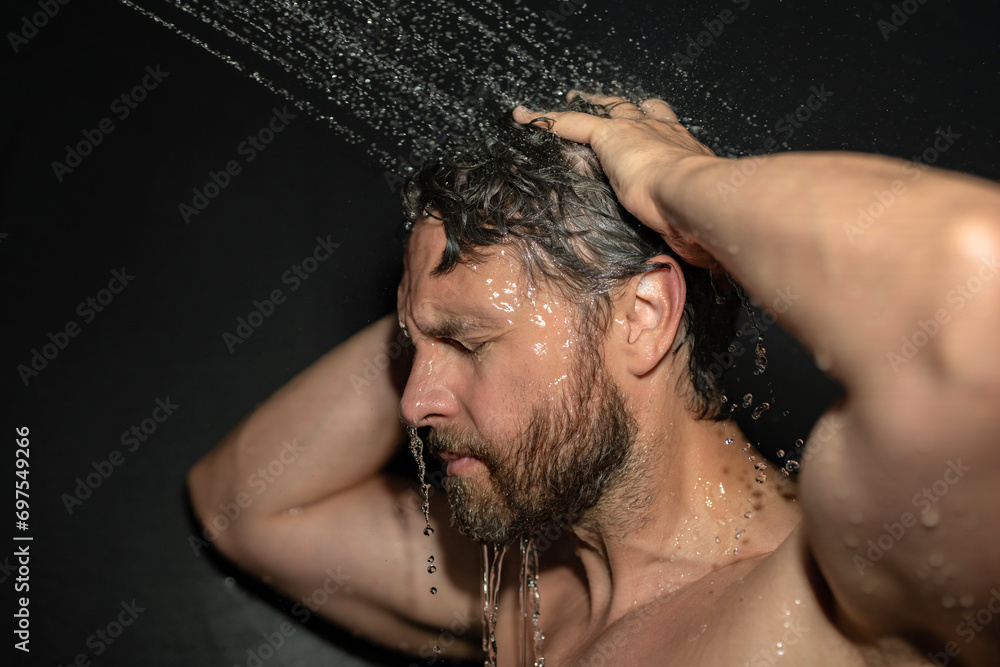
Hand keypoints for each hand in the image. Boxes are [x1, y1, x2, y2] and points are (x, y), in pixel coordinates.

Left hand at [513, 92, 718, 268]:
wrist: (697, 196)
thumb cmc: (705, 215)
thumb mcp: (701, 224)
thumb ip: (699, 239)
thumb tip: (717, 277)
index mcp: (687, 151)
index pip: (668, 131)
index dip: (655, 126)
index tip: (647, 125)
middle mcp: (665, 132)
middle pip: (638, 109)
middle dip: (621, 106)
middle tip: (603, 103)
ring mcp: (637, 130)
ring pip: (605, 109)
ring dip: (586, 105)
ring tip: (568, 102)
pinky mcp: (610, 135)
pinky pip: (570, 122)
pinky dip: (544, 119)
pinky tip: (523, 117)